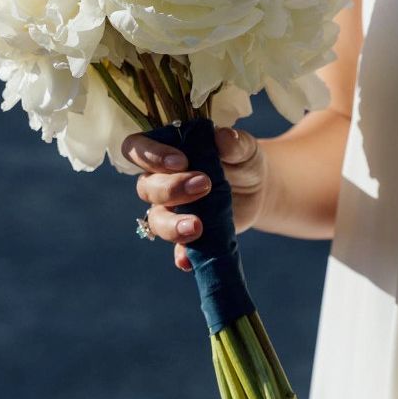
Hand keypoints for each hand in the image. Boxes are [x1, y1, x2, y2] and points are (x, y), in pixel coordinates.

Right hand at [121, 126, 268, 270]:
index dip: (150, 154)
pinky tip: (188, 261)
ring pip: (156, 219)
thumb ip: (234, 143)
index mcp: (166, 152)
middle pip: (147, 187)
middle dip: (171, 188)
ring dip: (172, 225)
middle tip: (204, 185)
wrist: (259, 189)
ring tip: (198, 226)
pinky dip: (181, 254)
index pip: (138, 149)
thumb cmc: (242, 160)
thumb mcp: (244, 148)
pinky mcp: (186, 234)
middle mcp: (160, 181)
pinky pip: (176, 248)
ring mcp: (171, 210)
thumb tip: (223, 137)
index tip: (181, 161)